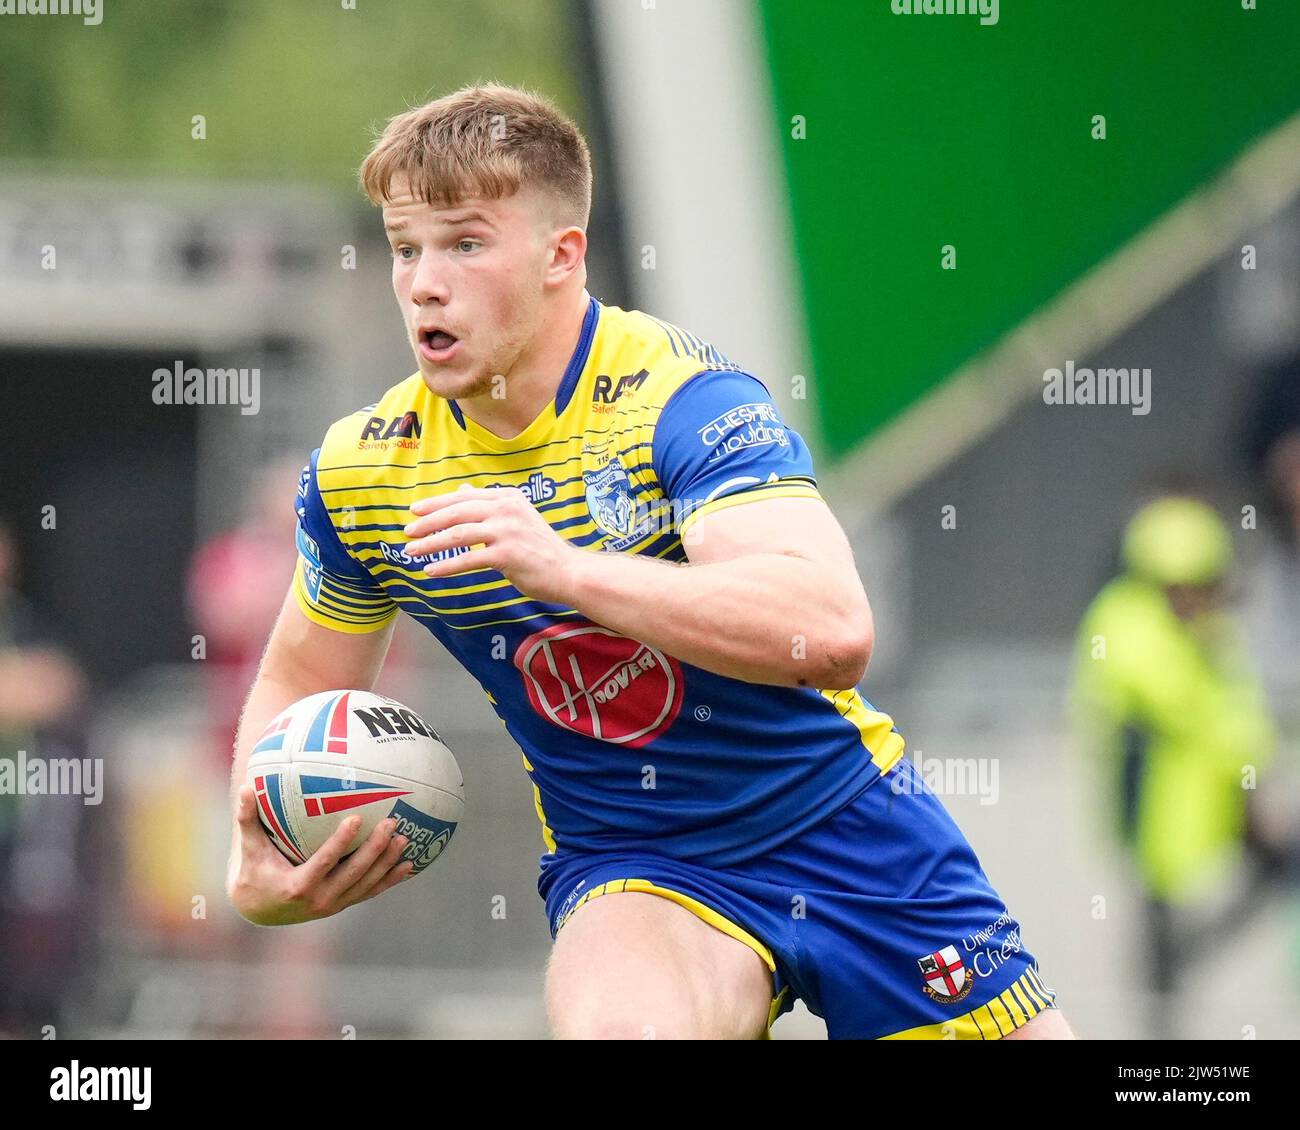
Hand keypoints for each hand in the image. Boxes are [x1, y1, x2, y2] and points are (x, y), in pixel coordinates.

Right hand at [226, 785, 413, 925]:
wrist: (259, 909)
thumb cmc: (253, 871)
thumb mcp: (249, 848)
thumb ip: (247, 820)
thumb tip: (245, 788)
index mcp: (297, 886)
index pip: (324, 862)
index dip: (341, 842)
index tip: (356, 819)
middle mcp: (318, 900)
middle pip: (353, 873)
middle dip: (374, 849)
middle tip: (390, 823)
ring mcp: (333, 905)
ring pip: (366, 884)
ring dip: (387, 863)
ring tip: (404, 839)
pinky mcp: (342, 905)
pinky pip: (370, 892)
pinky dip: (389, 880)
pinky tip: (410, 865)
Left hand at [404, 485, 579, 602]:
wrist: (569, 572)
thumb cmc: (540, 548)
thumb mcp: (516, 519)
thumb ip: (489, 505)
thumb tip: (463, 490)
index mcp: (508, 498)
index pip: (464, 497)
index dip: (436, 503)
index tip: (414, 510)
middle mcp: (507, 509)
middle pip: (457, 512)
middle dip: (428, 522)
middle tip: (407, 532)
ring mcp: (507, 531)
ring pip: (458, 534)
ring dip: (431, 544)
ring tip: (411, 552)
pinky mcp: (507, 554)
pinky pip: (469, 558)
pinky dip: (447, 565)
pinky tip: (431, 570)